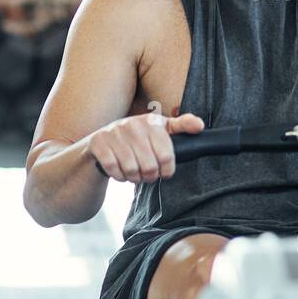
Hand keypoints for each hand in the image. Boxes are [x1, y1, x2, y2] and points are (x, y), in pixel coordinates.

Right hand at [89, 110, 205, 181]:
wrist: (101, 141)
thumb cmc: (137, 138)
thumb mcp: (161, 129)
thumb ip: (182, 126)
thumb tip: (200, 126)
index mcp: (151, 121)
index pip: (166, 155)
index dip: (167, 170)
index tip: (164, 172)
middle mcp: (132, 124)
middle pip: (149, 166)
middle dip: (149, 176)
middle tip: (147, 175)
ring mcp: (113, 132)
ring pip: (131, 169)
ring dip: (133, 177)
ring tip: (133, 174)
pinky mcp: (98, 142)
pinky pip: (113, 169)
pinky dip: (117, 176)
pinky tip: (119, 171)